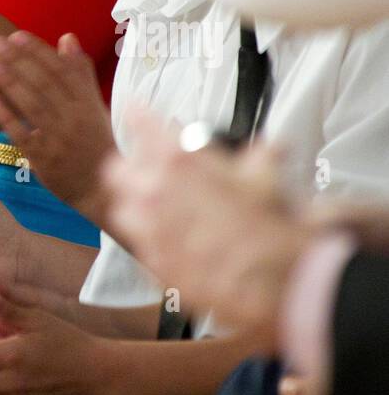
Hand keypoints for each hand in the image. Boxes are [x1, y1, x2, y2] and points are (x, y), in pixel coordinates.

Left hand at [0, 30, 113, 217]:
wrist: (102, 190)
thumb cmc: (95, 141)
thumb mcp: (95, 106)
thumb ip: (80, 73)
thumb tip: (67, 37)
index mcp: (88, 103)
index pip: (61, 70)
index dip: (37, 51)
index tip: (16, 36)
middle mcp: (75, 119)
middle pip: (44, 84)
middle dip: (17, 60)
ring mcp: (59, 140)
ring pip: (32, 106)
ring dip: (9, 82)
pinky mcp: (45, 161)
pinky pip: (23, 135)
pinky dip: (6, 117)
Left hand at [101, 106, 311, 347]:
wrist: (277, 283)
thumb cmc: (272, 228)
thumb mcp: (267, 178)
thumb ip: (259, 155)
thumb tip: (270, 149)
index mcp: (178, 161)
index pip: (139, 121)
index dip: (137, 113)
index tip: (135, 110)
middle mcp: (155, 192)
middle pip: (116, 168)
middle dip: (130, 165)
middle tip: (148, 169)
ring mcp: (150, 230)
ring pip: (122, 208)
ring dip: (135, 205)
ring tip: (156, 208)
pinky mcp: (155, 264)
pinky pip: (140, 245)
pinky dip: (152, 239)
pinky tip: (172, 241)